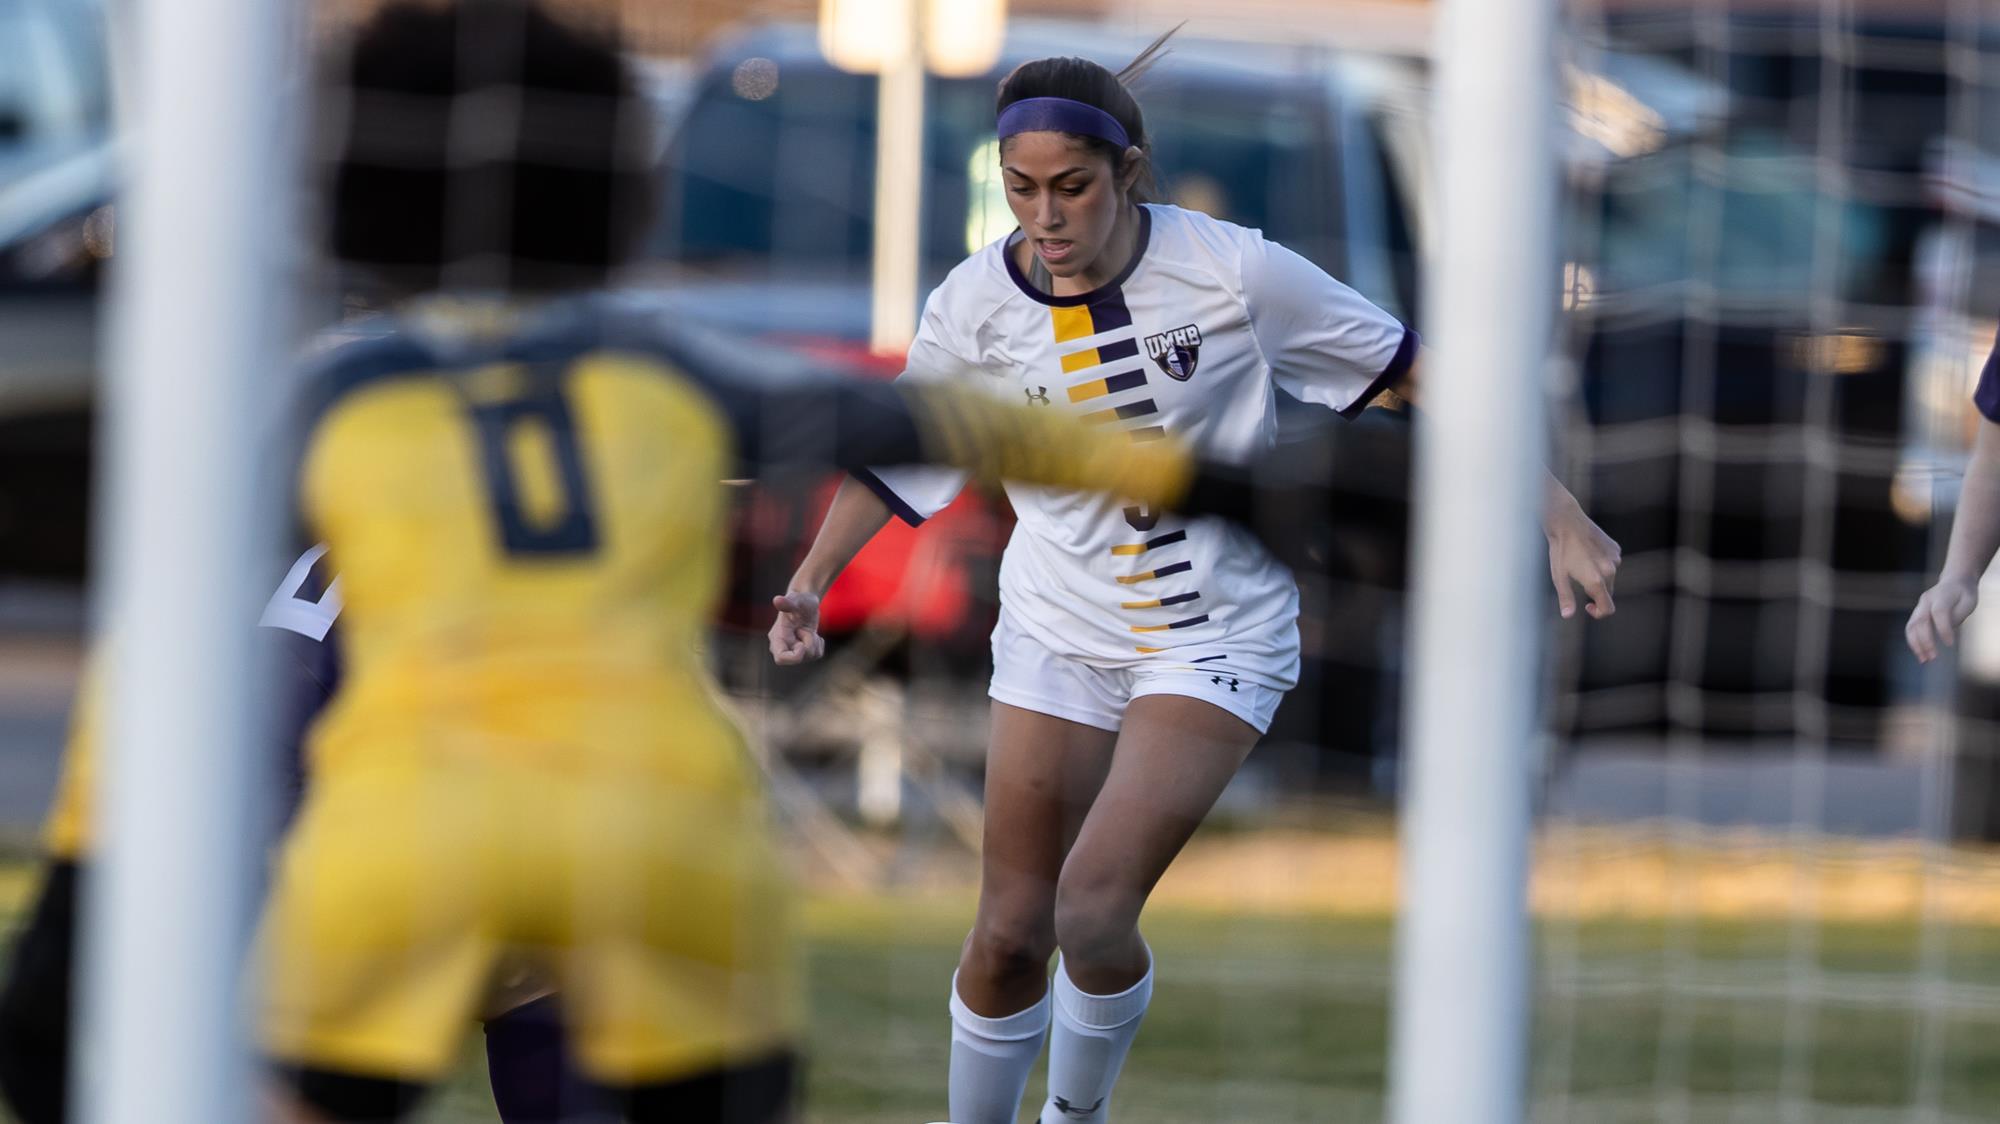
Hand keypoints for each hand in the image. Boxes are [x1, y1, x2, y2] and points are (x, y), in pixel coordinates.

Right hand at [769, 591, 825, 664]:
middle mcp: (783, 646)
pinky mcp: (804, 651)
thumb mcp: (796, 600)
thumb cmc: (800, 600)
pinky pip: (817, 655)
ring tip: (808, 629)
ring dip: (814, 642)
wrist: (807, 602)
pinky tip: (813, 634)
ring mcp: (793, 650)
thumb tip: (777, 600)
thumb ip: (788, 602)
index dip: (795, 657)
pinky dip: (819, 644)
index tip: (803, 644)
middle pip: (798, 660)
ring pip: (809, 657)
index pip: (781, 659)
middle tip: (807, 631)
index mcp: (777, 637)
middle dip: (808, 646)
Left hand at [1546, 501, 1620, 619]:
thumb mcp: (1559, 577)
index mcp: (1596, 581)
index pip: (1608, 608)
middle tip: (1578, 583)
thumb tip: (1568, 615)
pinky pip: (1611, 563)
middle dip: (1596, 593)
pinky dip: (1602, 564)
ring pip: (1610, 577)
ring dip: (1599, 577)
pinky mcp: (1615, 548)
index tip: (1587, 607)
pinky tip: (1588, 553)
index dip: (1598, 613)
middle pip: (1608, 593)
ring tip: (1580, 564)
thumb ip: (1566, 598)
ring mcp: (1615, 558)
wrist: (1567, 522)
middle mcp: (1610, 571)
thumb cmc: (1560, 551)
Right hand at [1907, 577, 1977, 662]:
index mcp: (1942, 595)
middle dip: (1925, 641)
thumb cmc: (1964, 594)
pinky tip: (1921, 653)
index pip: (1939, 612)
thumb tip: (1945, 635)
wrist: (1954, 580)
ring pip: (1911, 626)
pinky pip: (1911, 629)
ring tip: (1923, 659)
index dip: (1943, 629)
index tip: (1950, 644)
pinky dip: (1914, 642)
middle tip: (1933, 657)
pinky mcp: (1916, 613)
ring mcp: (1919, 606)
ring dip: (1915, 644)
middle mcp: (1926, 600)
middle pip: (1921, 621)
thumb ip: (1957, 616)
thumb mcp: (1969, 602)